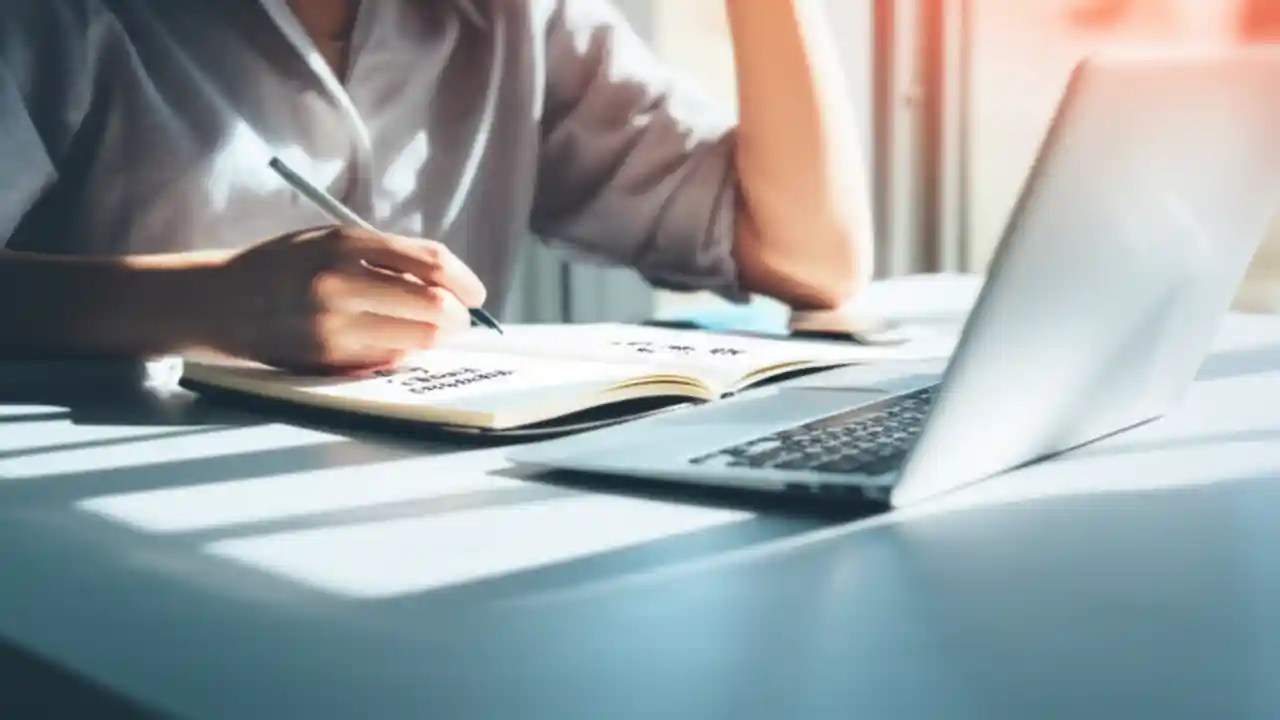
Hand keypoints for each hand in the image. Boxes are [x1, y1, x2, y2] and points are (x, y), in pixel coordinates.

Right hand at [202, 226, 486, 370]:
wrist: (220, 300)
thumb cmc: (286, 266)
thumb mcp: (332, 240)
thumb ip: (388, 255)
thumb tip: (451, 284)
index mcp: (346, 243)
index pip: (431, 262)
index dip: (465, 280)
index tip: (476, 292)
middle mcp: (341, 283)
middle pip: (434, 306)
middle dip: (458, 316)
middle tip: (461, 318)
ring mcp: (334, 326)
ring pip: (418, 339)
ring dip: (435, 337)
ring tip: (432, 330)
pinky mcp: (327, 359)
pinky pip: (389, 359)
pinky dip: (403, 353)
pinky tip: (395, 342)